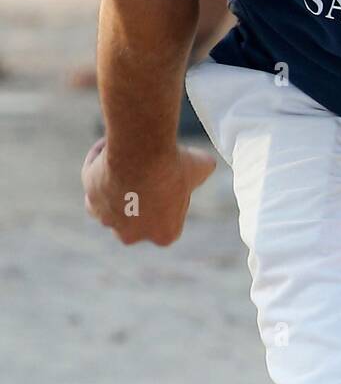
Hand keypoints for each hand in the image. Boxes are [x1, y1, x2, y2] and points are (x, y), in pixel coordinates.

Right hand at [81, 137, 216, 245]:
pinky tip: (108, 148)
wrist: (140, 155)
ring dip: (118, 181)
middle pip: (138, 214)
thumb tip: (206, 164)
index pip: (170, 217)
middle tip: (148, 166)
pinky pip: (94, 183)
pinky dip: (98, 166)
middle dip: (142, 194)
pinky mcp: (90, 199)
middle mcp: (133, 235)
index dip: (172, 194)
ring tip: (127, 155)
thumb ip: (204, 168)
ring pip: (113, 202)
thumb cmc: (174, 164)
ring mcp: (108, 219)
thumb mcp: (202, 165)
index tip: (171, 175)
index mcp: (165, 235)